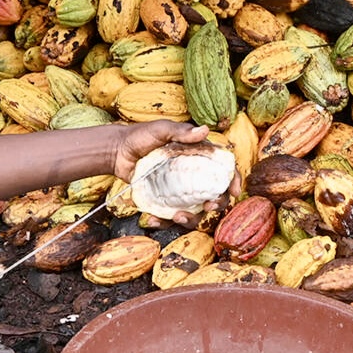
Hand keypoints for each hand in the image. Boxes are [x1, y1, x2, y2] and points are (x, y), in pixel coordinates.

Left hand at [114, 120, 240, 224]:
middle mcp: (192, 177)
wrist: (117, 151)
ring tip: (179, 216)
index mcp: (198, 158)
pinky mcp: (163, 202)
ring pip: (194, 212)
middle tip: (209, 206)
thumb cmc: (141, 136)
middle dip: (218, 204)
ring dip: (192, 219)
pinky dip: (163, 222)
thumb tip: (204, 130)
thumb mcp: (161, 129)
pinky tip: (153, 220)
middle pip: (215, 195)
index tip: (235, 191)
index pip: (223, 170)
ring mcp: (178, 192)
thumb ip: (181, 132)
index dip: (233, 180)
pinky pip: (168, 218)